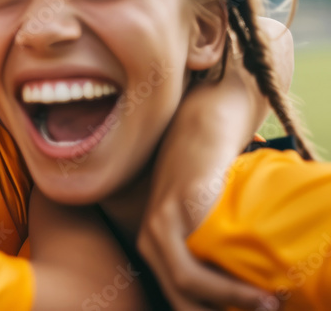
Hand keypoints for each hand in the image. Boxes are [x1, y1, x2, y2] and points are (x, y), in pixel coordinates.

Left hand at [137, 23, 291, 310]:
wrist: (202, 127)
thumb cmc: (208, 177)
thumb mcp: (202, 220)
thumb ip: (208, 251)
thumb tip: (240, 291)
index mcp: (151, 246)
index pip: (177, 299)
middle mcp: (149, 238)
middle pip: (181, 299)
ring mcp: (161, 222)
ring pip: (187, 284)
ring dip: (233, 302)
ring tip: (271, 303)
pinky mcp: (180, 206)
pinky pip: (198, 255)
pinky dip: (230, 281)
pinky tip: (261, 285)